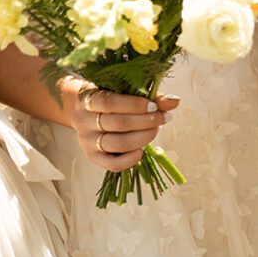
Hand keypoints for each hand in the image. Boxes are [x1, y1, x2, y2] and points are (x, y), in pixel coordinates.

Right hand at [60, 75, 178, 171]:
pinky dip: (132, 158)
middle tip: (162, 118)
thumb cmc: (112, 101)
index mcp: (87, 99)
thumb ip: (150, 97)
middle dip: (146, 121)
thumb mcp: (126, 92)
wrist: (89, 113)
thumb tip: (174, 101)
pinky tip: (143, 149)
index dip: (135, 105)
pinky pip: (113, 164)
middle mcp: (83, 121)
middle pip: (117, 123)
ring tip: (155, 130)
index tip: (154, 106)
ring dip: (143, 138)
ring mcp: (86, 141)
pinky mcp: (93, 157)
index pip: (108, 102)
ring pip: (118, 144)